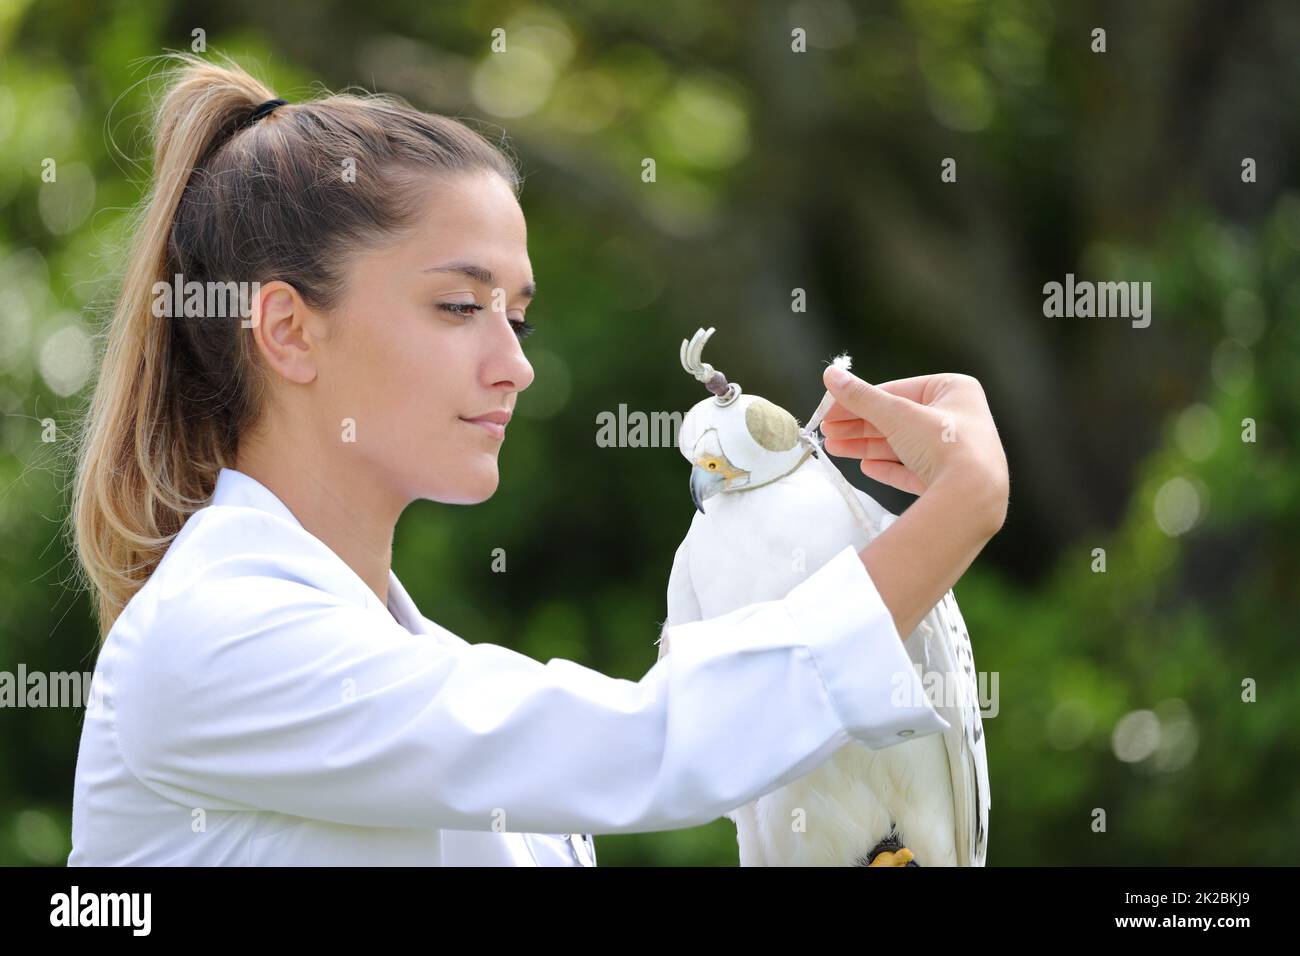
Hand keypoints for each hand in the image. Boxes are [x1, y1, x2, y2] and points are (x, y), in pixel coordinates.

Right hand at [819, 368, 1009, 531]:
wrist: (973, 495)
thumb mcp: (896, 413)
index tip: (830, 410)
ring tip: (834, 449)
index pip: (896, 391)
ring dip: (866, 446)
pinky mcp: (948, 481)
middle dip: (858, 426)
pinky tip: (866, 467)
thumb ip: (861, 397)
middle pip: (897, 419)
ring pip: (901, 445)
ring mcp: (954, 452)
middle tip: (827, 431)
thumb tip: (830, 375)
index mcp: (954, 390)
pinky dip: (888, 467)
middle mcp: (957, 418)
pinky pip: (913, 470)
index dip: (859, 400)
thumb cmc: (944, 443)